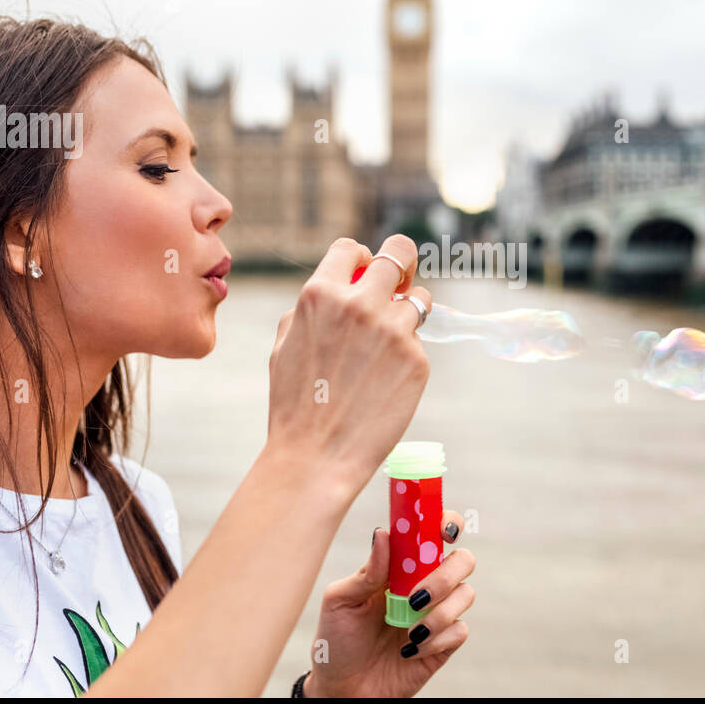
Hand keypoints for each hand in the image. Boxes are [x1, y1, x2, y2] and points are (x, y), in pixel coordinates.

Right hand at [266, 236, 432, 494]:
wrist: (315, 455)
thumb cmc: (295, 403)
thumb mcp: (285, 343)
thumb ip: (312, 308)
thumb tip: (338, 286)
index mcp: (321, 295)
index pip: (351, 248)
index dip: (362, 257)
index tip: (367, 272)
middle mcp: (361, 305)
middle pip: (399, 253)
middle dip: (402, 263)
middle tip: (401, 282)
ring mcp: (393, 332)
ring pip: (419, 299)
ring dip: (410, 313)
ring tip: (390, 344)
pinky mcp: (417, 360)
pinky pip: (418, 343)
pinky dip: (407, 357)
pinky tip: (385, 383)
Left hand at [303, 510, 473, 696]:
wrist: (343, 690)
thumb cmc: (337, 641)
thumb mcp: (340, 602)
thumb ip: (366, 570)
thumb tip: (383, 533)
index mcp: (399, 566)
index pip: (430, 534)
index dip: (444, 522)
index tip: (443, 530)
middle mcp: (423, 584)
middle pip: (461, 560)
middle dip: (446, 574)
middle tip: (418, 595)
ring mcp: (436, 613)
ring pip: (466, 594)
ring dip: (439, 613)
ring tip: (409, 631)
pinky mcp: (443, 643)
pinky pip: (459, 630)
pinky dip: (436, 639)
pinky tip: (410, 651)